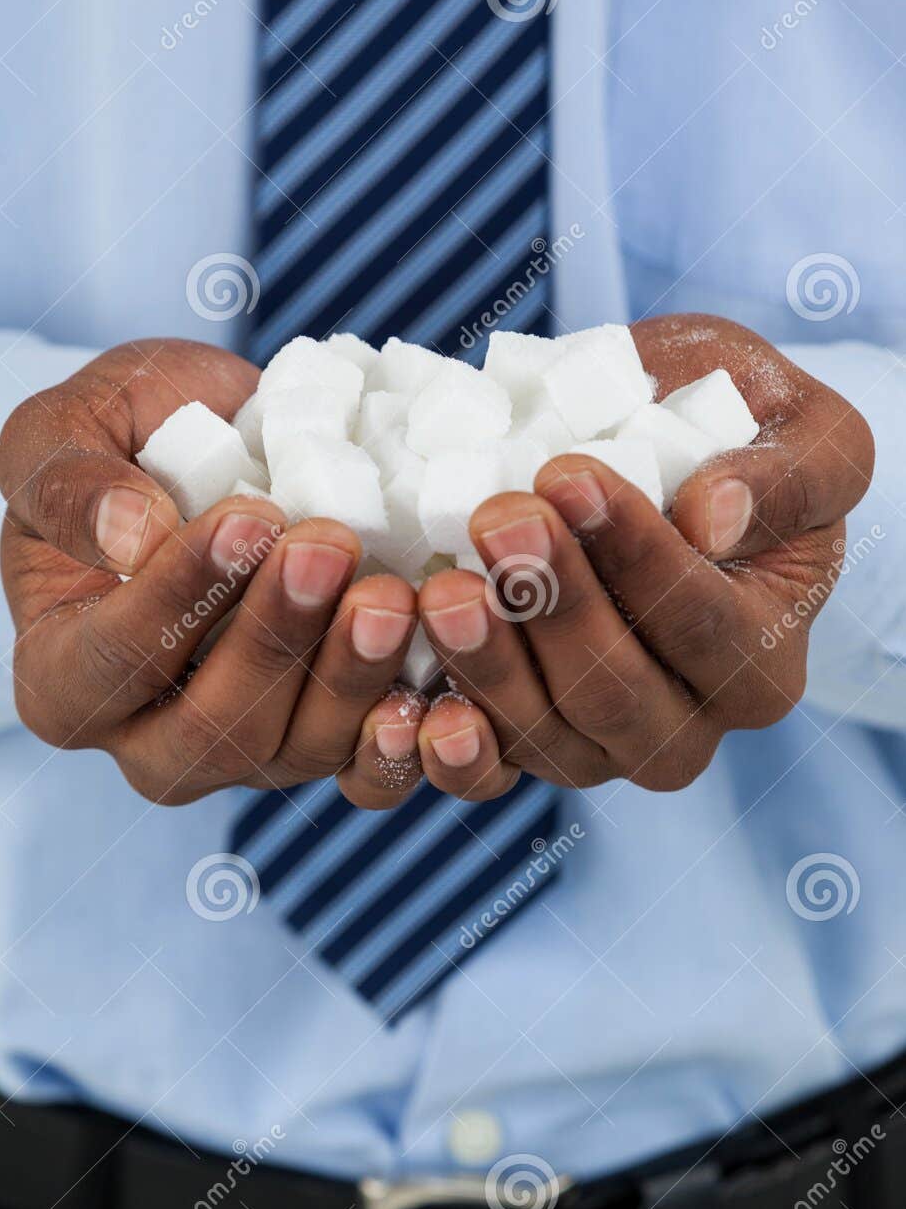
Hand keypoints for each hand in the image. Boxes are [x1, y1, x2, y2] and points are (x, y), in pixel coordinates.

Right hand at [0, 339, 423, 806]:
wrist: (225, 446)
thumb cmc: (122, 438)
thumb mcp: (61, 430)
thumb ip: (70, 485)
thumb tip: (132, 540)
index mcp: (64, 679)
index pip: (111, 662)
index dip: (178, 598)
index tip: (244, 520)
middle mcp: (151, 739)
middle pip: (210, 733)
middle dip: (274, 642)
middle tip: (328, 546)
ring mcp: (249, 752)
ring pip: (300, 750)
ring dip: (352, 674)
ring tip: (393, 591)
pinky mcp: (328, 743)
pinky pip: (370, 771)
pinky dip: (408, 735)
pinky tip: (442, 683)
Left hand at [412, 314, 873, 798]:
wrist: (655, 455)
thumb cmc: (736, 437)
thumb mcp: (806, 433)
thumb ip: (784, 477)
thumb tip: (714, 518)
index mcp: (762, 666)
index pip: (703, 624)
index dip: (635, 556)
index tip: (568, 475)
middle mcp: (686, 727)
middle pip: (616, 695)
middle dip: (553, 608)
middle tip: (496, 519)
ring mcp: (598, 750)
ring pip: (543, 736)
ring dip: (486, 666)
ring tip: (441, 588)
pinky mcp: (522, 750)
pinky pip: (483, 775)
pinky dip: (441, 747)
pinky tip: (403, 705)